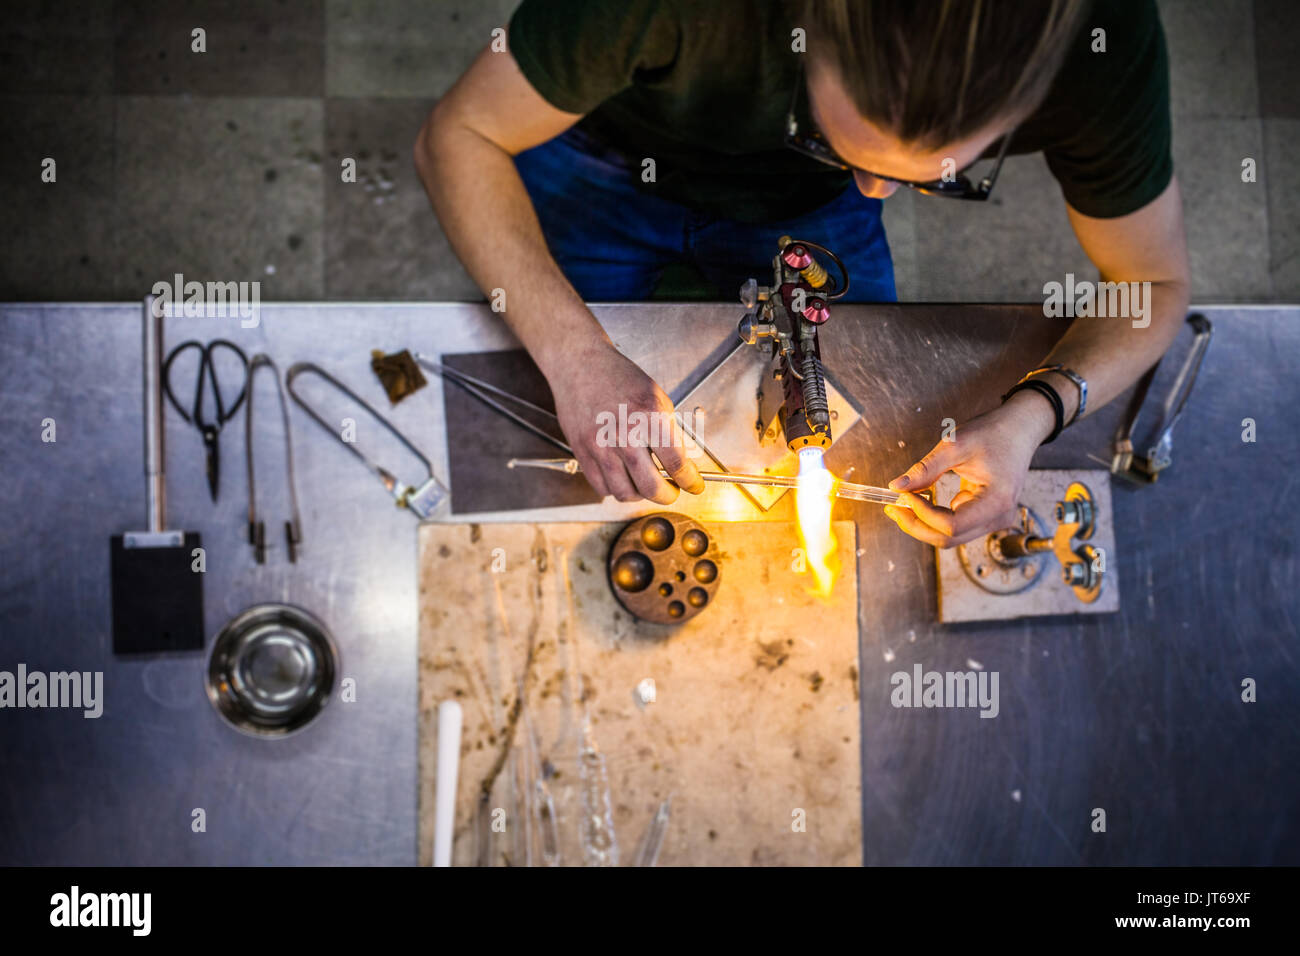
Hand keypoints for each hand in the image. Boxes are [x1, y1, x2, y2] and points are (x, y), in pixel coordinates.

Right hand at [549, 342, 704, 503]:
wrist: (580, 364)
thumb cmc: (619, 377)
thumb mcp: (657, 398)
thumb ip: (669, 431)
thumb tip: (681, 461)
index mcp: (649, 417)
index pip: (677, 464)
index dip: (690, 481)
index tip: (694, 485)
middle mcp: (624, 435)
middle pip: (651, 487)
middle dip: (668, 495)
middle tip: (673, 491)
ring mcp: (600, 446)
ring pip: (625, 493)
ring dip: (641, 494)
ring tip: (647, 485)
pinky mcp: (582, 452)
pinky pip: (602, 486)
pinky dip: (616, 489)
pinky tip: (623, 478)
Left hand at [882, 392, 1052, 547]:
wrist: (1019, 429)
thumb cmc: (994, 433)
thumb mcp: (956, 445)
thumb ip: (926, 469)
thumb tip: (896, 486)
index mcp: (997, 502)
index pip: (951, 525)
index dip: (922, 514)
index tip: (903, 496)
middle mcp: (999, 518)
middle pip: (949, 538)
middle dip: (916, 525)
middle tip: (893, 507)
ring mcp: (994, 520)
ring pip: (950, 536)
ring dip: (923, 523)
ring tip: (903, 503)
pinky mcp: (986, 516)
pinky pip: (955, 526)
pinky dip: (933, 517)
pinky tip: (920, 500)